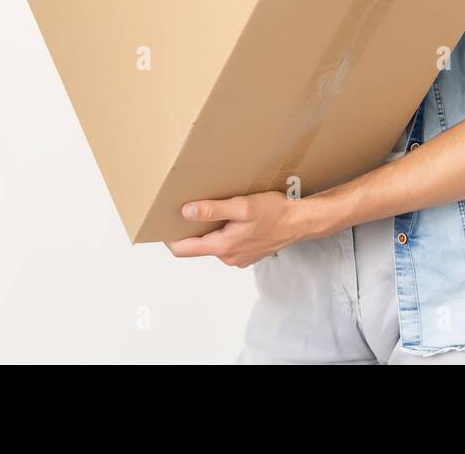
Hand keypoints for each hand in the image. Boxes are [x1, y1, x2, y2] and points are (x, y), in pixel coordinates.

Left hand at [162, 191, 313, 267]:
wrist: (301, 222)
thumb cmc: (275, 213)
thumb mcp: (242, 207)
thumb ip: (213, 210)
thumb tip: (187, 212)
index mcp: (223, 247)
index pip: (184, 249)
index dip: (170, 238)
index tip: (163, 224)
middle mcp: (228, 257)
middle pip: (198, 246)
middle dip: (191, 230)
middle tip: (187, 209)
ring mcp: (239, 258)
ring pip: (215, 244)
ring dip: (211, 230)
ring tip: (214, 209)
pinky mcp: (248, 254)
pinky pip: (228, 244)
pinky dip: (225, 232)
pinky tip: (234, 218)